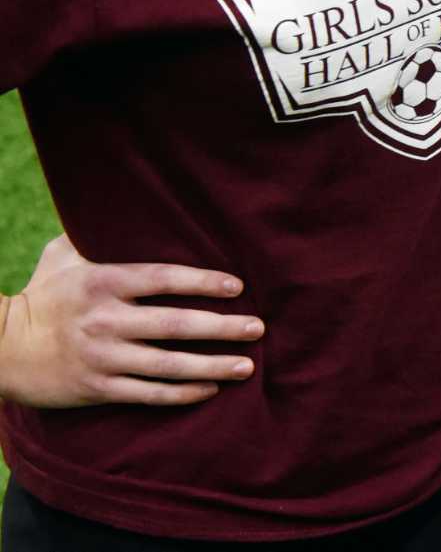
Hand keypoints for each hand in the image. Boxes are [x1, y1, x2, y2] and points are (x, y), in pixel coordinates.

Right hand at [0, 234, 262, 407]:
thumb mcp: (62, 257)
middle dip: (222, 327)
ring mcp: (103, 358)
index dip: (204, 282)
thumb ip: (97, 235)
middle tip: (258, 328)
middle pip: (176, 324)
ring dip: (212, 366)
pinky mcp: (97, 388)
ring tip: (247, 365)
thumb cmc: (41, 297)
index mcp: (102, 283)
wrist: (0, 350)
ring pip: (168, 365)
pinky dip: (182, 393)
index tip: (237, 287)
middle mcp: (106, 321)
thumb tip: (131, 203)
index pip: (164, 279)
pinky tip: (210, 389)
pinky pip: (148, 393)